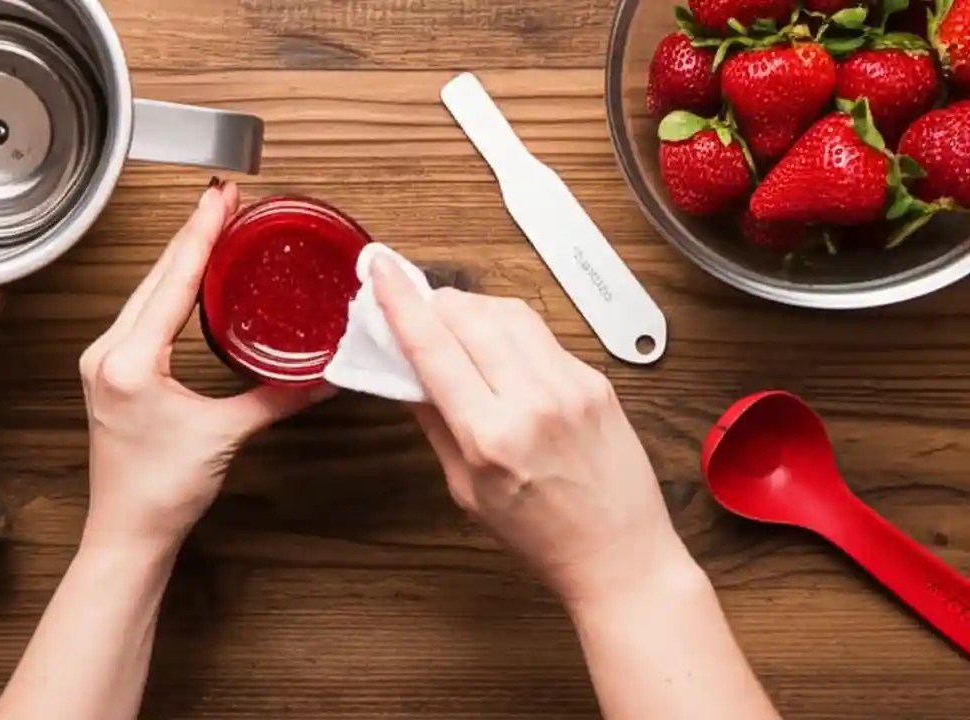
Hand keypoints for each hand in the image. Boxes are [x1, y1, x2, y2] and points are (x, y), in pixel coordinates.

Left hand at [78, 182, 327, 548]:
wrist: (129, 533)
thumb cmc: (160, 492)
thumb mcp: (226, 435)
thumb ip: (276, 398)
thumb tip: (320, 376)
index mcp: (130, 361)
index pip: (174, 281)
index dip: (202, 234)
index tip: (220, 199)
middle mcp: (107, 353)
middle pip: (156, 277)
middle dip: (193, 234)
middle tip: (223, 198)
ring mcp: (103, 361)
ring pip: (145, 292)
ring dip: (179, 258)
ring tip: (211, 225)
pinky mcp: (109, 372)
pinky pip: (140, 314)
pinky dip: (167, 288)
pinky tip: (187, 277)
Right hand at [372, 256, 690, 605]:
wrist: (619, 553)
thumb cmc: (543, 536)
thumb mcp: (467, 491)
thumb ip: (435, 426)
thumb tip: (408, 376)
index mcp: (490, 437)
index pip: (433, 348)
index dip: (400, 302)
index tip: (381, 272)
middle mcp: (533, 401)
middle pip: (470, 316)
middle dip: (435, 302)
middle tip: (415, 307)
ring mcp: (570, 385)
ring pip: (508, 312)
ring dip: (473, 307)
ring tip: (455, 323)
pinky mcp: (596, 379)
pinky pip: (542, 334)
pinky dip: (510, 329)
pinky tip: (499, 349)